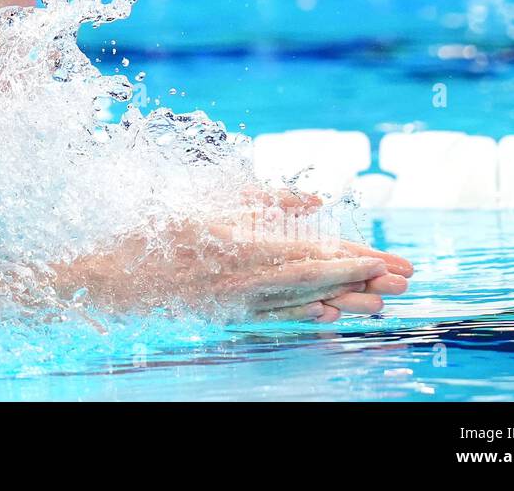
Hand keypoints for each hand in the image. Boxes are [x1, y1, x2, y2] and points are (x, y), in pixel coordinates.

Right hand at [53, 217, 411, 321]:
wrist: (111, 275)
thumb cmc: (156, 231)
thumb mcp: (212, 203)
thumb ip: (265, 199)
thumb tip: (313, 197)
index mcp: (242, 244)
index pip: (310, 252)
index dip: (351, 257)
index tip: (384, 260)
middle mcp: (246, 277)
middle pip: (315, 280)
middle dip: (361, 279)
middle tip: (403, 279)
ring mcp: (238, 299)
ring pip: (302, 300)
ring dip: (344, 300)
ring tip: (381, 304)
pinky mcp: (229, 310)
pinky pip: (276, 313)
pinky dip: (306, 313)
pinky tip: (329, 317)